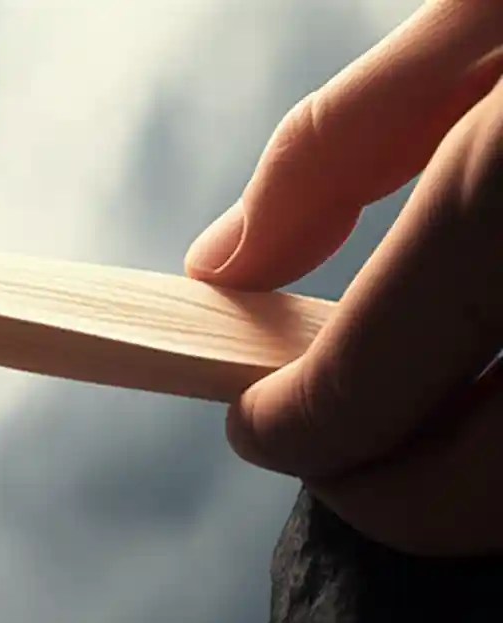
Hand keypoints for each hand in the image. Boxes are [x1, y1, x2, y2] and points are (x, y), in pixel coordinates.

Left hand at [184, 0, 502, 556]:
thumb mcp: (485, 9)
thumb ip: (339, 148)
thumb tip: (225, 265)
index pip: (369, 389)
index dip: (292, 430)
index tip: (259, 423)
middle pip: (473, 494)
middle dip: (378, 489)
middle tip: (336, 443)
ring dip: (479, 485)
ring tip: (437, 407)